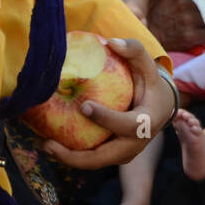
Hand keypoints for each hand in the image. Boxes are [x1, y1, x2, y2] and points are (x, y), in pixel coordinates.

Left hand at [42, 38, 173, 169]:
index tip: (84, 106)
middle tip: (49, 143)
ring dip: (68, 158)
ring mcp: (123, 153)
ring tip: (44, 145)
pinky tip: (50, 142)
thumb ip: (134, 50)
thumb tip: (111, 42)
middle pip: (104, 157)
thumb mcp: (147, 66)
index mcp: (146, 122)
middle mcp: (135, 144)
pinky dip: (71, 153)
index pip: (127, 125)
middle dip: (75, 156)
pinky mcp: (113, 155)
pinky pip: (91, 158)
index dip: (106, 119)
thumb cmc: (150, 83)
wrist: (160, 107)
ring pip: (94, 162)